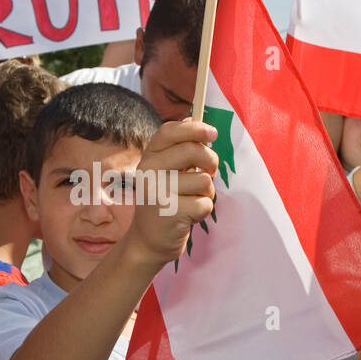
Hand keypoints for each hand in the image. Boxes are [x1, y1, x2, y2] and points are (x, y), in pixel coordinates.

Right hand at [122, 119, 216, 269]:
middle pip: (193, 151)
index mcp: (148, 158)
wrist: (147, 241)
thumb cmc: (162, 202)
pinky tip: (189, 217)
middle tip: (209, 172)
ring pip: (203, 181)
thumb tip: (193, 118)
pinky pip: (205, 204)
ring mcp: (158, 193)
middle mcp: (149, 172)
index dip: (194, 128)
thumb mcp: (163, 172)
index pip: (169, 131)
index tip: (213, 133)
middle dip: (210, 161)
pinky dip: (203, 211)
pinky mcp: (170, 213)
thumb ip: (178, 148)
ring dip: (206, 193)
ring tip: (191, 201)